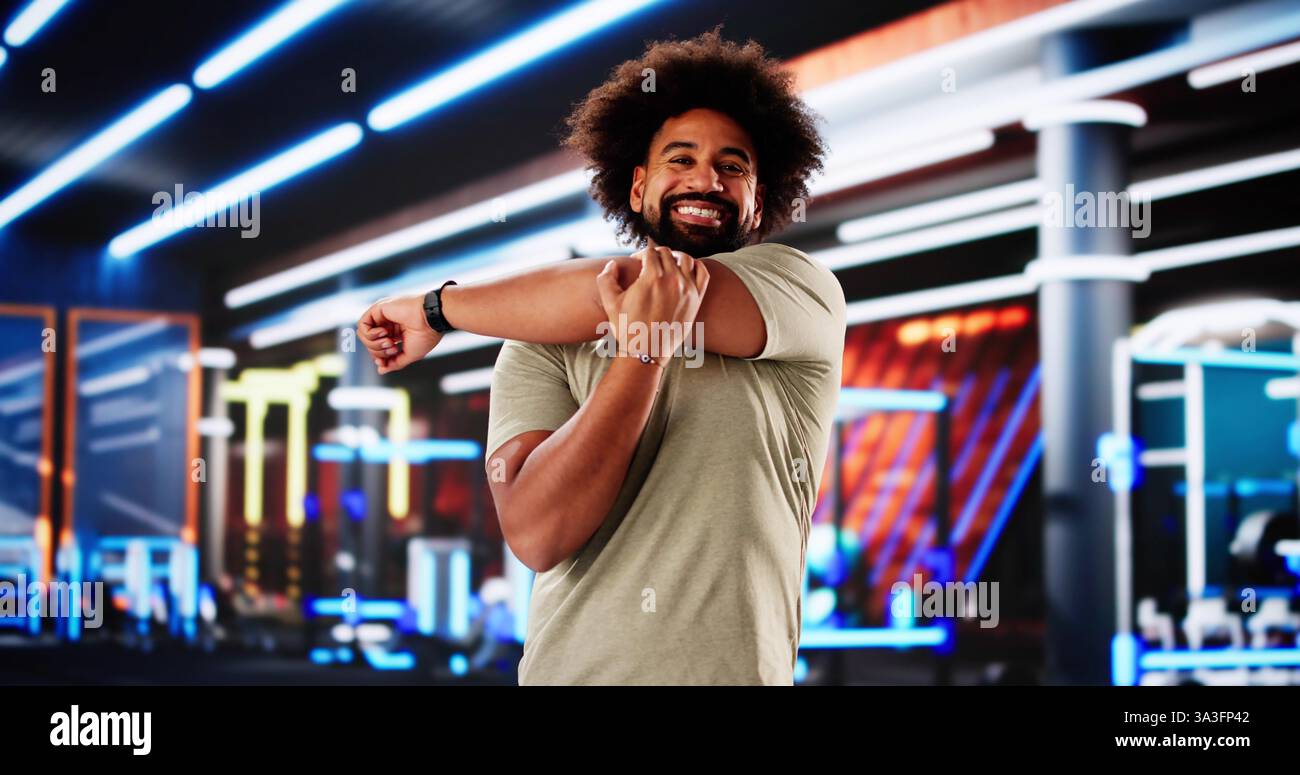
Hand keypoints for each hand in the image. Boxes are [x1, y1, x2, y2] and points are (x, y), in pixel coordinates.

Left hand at [357, 293, 441, 374]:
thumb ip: (394, 362)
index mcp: (396, 332)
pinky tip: (384, 333)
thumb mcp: (410, 354)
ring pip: (363, 335)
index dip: (381, 356)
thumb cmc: (426, 335)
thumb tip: (381, 370)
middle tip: (393, 348)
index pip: (378, 348)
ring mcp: (382, 316)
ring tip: (389, 342)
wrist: (431, 320)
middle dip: (379, 351)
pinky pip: (362, 325)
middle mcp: (388, 323)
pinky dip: (370, 334)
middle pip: (369, 343)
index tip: (392, 355)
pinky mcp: (377, 309)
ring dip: (374, 344)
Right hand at [595, 238, 708, 365]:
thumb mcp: (610, 303)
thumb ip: (605, 279)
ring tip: (666, 265)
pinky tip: (685, 271)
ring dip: (675, 257)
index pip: (650, 251)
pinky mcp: (697, 299)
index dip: (640, 253)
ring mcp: (687, 289)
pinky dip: (695, 266)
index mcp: (652, 278)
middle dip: (655, 255)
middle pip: (667, 253)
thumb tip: (611, 264)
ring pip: (685, 259)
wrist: (648, 352)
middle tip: (649, 264)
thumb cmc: (627, 328)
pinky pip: (703, 272)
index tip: (636, 262)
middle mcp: (672, 280)